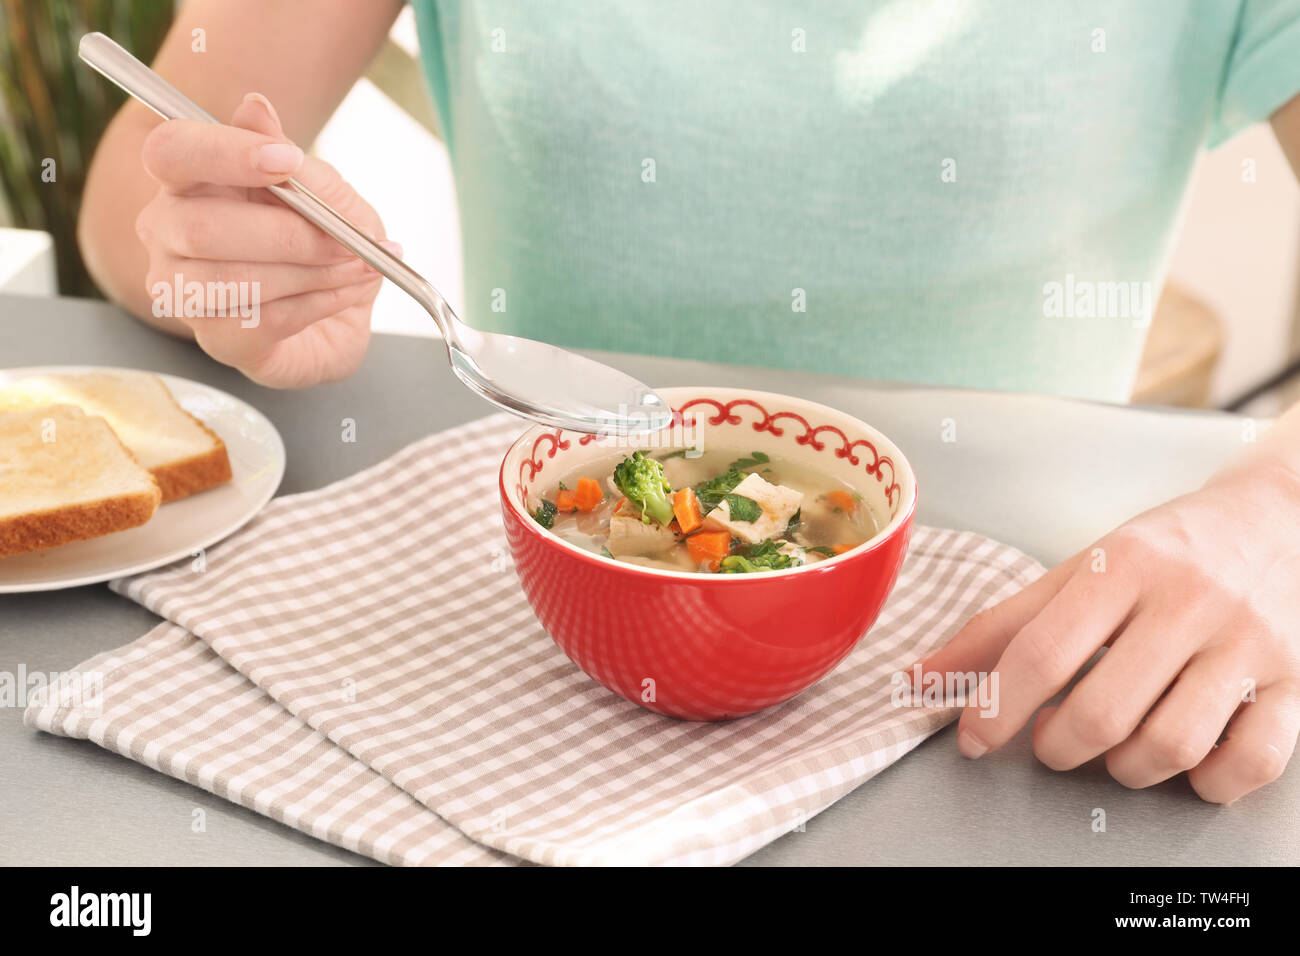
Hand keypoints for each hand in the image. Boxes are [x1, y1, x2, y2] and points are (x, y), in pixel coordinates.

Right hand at [135, 92, 397, 387]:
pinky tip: (348, 292)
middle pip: (200, 227)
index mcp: (188, 182)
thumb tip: (255, 108)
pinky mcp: (219, 340)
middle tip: (348, 240)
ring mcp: (185, 292)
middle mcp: (168, 234)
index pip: (172, 154)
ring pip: (233, 281)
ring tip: (359, 266)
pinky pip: (265, 320)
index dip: (223, 154)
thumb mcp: (327, 194)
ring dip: (312, 273)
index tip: (285, 161)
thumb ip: (291, 161)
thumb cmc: (322, 244)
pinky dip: (320, 302)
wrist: (345, 311)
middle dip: (290, 234)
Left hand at [917, 462, 1299, 802]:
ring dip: (1125, 769)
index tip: (973, 737)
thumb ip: (1001, 626)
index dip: (995, 708)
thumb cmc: (1165, 551)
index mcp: (1123, 567)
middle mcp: (1188, 602)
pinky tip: (1185, 759)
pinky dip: (1208, 782)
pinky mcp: (1295, 681)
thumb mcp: (1078, 570)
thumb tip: (923, 676)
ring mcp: (1248, 644)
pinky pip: (1252, 763)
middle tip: (1050, 739)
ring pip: (1172, 746)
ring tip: (1112, 746)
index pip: (1042, 652)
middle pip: (1103, 712)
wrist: (1276, 518)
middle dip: (1057, 747)